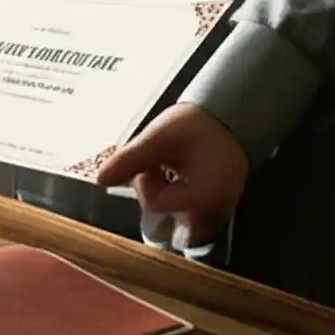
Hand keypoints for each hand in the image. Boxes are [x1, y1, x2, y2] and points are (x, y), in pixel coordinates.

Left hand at [95, 103, 248, 249]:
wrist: (233, 114)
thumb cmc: (198, 124)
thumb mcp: (159, 137)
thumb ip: (131, 159)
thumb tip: (101, 180)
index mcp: (200, 198)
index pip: (154, 205)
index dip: (145, 181)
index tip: (153, 160)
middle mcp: (214, 213)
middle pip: (167, 219)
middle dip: (158, 195)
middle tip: (164, 168)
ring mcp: (221, 212)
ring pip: (180, 219)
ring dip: (169, 198)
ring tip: (175, 171)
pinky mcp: (223, 206)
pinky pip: (195, 215)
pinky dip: (183, 200)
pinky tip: (184, 178)